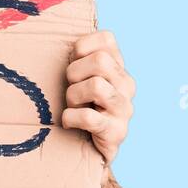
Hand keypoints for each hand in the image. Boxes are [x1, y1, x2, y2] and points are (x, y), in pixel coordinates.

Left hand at [62, 30, 133, 167]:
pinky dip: (71, 118)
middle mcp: (127, 85)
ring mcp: (125, 109)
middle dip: (75, 73)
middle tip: (70, 87)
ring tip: (72, 106)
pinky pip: (88, 116)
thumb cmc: (81, 107)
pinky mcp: (116, 132)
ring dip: (74, 96)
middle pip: (101, 61)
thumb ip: (79, 58)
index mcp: (120, 68)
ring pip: (96, 86)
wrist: (93, 150)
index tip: (74, 64)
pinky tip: (69, 122)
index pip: (107, 39)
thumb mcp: (81, 79)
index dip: (82, 48)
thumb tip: (60, 37)